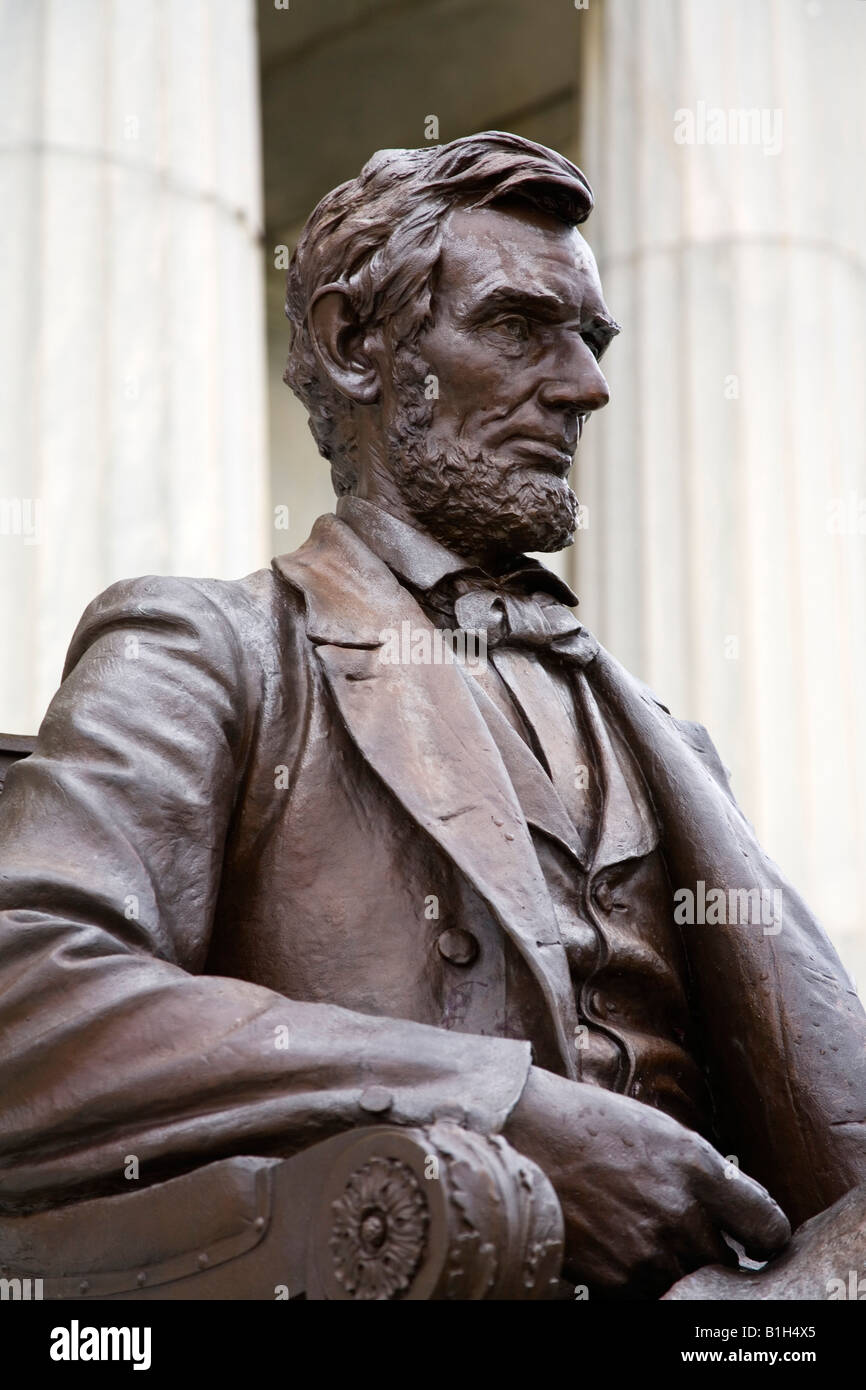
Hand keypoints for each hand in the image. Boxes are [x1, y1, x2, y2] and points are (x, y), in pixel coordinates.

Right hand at [503, 1066, 790, 1296]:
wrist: (522, 1134)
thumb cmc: (587, 1123)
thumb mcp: (658, 1132)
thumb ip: (701, 1173)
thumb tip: (728, 1211)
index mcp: (699, 1168)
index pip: (767, 1226)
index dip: (764, 1237)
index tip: (753, 1238)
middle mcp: (682, 1213)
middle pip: (726, 1262)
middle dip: (710, 1252)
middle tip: (683, 1234)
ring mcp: (650, 1249)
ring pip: (687, 1281)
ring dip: (673, 1267)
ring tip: (640, 1235)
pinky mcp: (618, 1277)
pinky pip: (648, 1293)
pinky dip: (639, 1279)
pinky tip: (615, 1245)